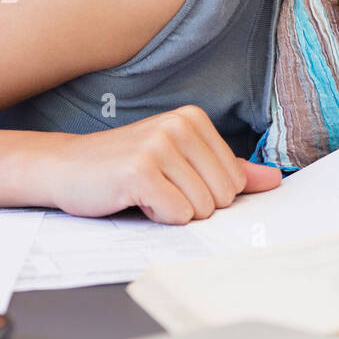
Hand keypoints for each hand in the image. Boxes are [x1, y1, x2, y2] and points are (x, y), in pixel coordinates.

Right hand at [42, 105, 282, 223]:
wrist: (64, 168)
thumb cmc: (125, 169)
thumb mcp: (180, 163)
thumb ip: (228, 170)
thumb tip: (274, 180)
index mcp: (194, 119)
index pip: (236, 181)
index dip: (205, 193)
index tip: (172, 179)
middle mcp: (179, 126)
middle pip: (223, 196)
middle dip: (192, 205)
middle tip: (158, 189)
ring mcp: (159, 146)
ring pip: (202, 208)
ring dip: (172, 212)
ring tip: (145, 193)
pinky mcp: (140, 171)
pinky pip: (178, 215)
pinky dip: (158, 218)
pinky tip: (134, 200)